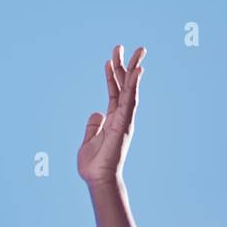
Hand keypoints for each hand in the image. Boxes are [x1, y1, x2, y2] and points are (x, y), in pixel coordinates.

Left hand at [77, 44, 145, 188]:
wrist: (98, 180)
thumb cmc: (94, 165)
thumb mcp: (88, 140)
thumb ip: (93, 125)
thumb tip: (96, 113)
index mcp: (113, 119)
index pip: (114, 92)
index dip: (112, 75)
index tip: (109, 59)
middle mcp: (121, 117)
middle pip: (125, 86)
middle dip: (125, 65)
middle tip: (123, 46)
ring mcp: (124, 120)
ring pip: (130, 89)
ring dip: (133, 69)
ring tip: (138, 51)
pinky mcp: (124, 124)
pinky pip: (130, 101)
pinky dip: (134, 86)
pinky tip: (137, 71)